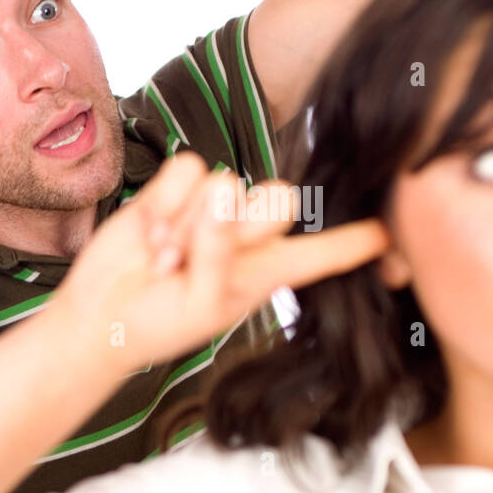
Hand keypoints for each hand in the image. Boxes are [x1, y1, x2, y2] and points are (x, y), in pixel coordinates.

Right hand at [51, 151, 390, 374]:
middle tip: (199, 259)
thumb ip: (223, 255)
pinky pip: (187, 170)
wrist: (102, 316)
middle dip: (242, 224)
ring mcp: (211, 208)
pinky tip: (152, 237)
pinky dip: (165, 206)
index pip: (322, 253)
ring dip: (189, 227)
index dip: (355, 243)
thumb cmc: (161, 321)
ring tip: (168, 259)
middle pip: (279, 198)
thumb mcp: (207, 303)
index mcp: (268, 271)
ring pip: (226, 185)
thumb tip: (222, 195)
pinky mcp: (175, 189)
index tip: (390, 234)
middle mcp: (247, 235)